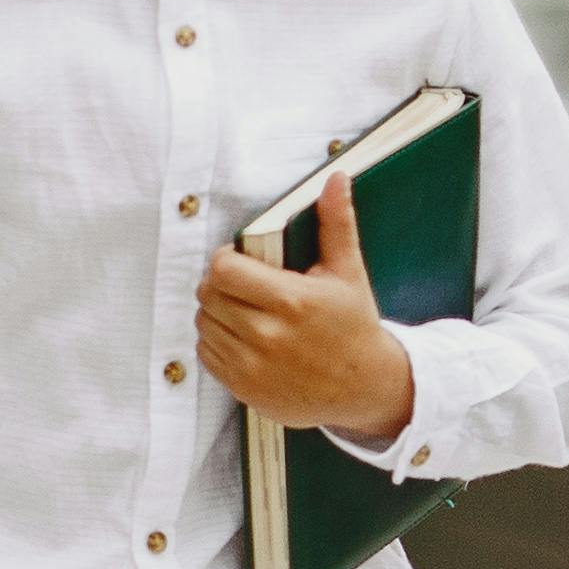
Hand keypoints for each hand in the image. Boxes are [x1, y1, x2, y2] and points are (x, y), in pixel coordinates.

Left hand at [196, 170, 418, 435]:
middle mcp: (267, 336)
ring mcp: (252, 366)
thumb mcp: (348, 272)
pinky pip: (206, 354)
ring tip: (243, 309)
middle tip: (242, 284)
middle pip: (208, 295)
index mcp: (292, 301)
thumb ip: (336, 223)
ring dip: (216, 312)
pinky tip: (243, 336)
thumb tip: (336, 179)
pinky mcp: (243, 388)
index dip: (225, 260)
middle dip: (219, 284)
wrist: (365, 387)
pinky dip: (216, 341)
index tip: (241, 261)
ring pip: (203, 324)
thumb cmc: (354, 325)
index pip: (222, 270)